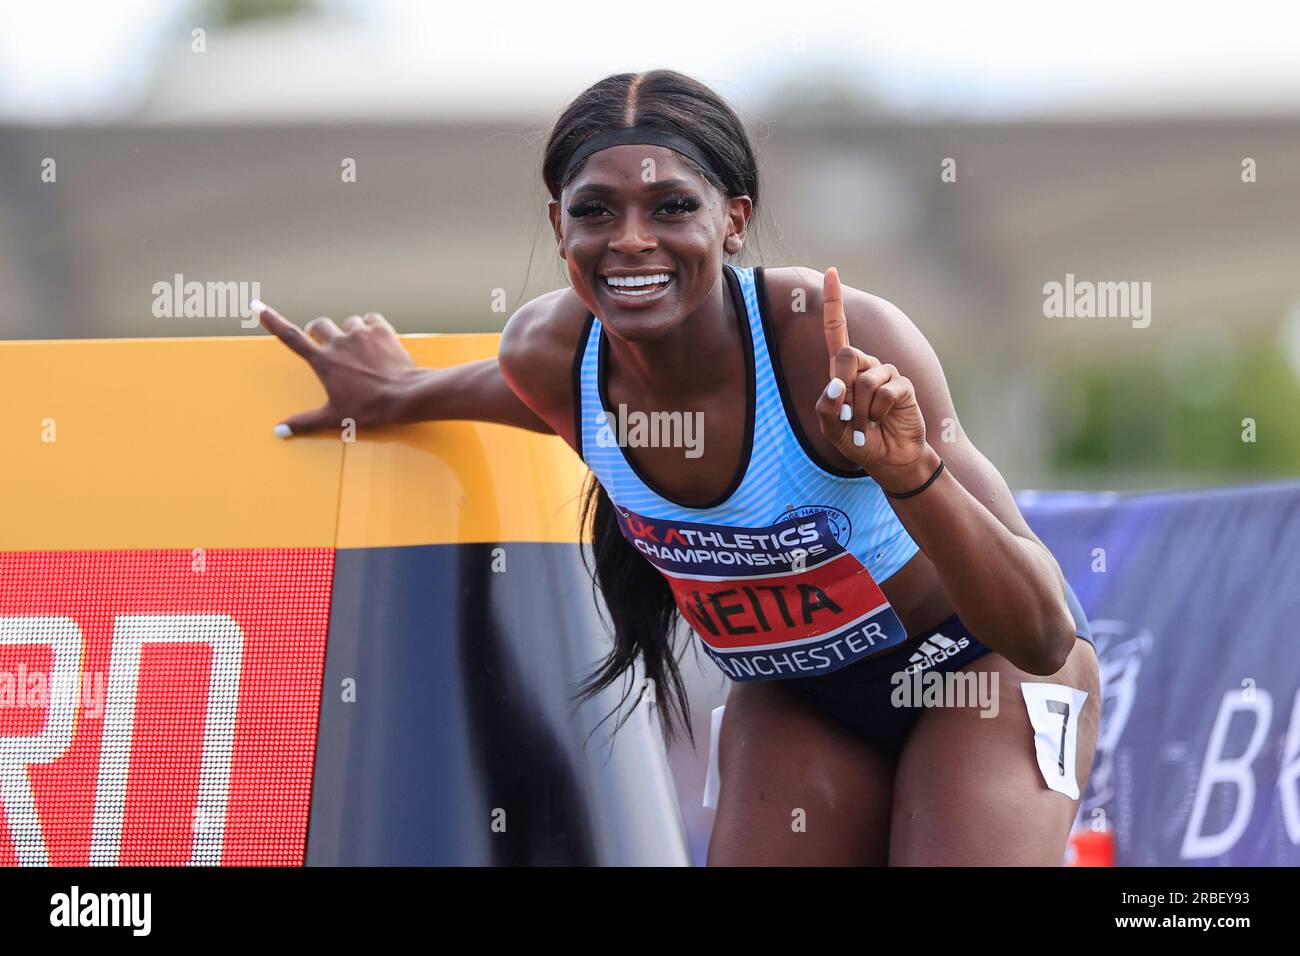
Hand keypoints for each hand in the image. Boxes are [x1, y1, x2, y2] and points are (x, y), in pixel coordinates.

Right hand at [256, 301, 423, 433]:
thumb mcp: (336, 417)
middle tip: (325, 344)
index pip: (291, 337)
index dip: (272, 321)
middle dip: (318, 331)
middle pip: (319, 325)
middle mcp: (338, 342)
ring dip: (349, 332)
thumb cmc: (370, 408)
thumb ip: (306, 421)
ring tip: (359, 351)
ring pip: (347, 322)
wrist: (405, 395)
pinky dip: (371, 327)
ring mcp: (360, 333)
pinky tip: (376, 342)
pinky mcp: (381, 329)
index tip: (257, 307)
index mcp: (323, 361)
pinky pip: (370, 319)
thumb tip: (280, 431)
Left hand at [812, 268, 927, 478]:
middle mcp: (865, 366)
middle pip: (847, 355)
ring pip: (865, 379)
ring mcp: (886, 374)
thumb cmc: (858, 442)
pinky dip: (878, 412)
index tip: (831, 271)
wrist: (890, 460)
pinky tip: (883, 421)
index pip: (836, 330)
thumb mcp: (831, 430)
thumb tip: (837, 385)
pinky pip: (885, 392)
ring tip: (867, 424)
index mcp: (843, 371)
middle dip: (844, 388)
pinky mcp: (903, 385)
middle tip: (850, 417)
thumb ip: (826, 408)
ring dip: (861, 410)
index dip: (833, 302)